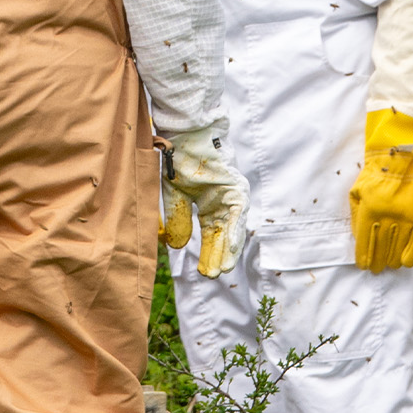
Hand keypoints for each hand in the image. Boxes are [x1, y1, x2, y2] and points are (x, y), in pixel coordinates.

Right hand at [164, 121, 247, 277]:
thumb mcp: (175, 195)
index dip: (207, 252)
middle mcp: (222, 202)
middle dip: (217, 255)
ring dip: (228, 248)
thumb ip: (178, 219)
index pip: (209, 234)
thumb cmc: (180, 160)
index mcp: (208, 204)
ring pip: (231, 227)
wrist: (186, 137)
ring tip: (224, 268)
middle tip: (213, 275)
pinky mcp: (237, 188)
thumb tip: (177, 246)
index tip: (203, 271)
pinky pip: (238, 213)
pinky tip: (230, 247)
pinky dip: (234, 230)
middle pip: (221, 234)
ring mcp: (231, 195)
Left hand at [352, 109, 412, 270]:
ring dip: (391, 261)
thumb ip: (355, 216)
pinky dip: (410, 256)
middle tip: (375, 269)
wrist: (399, 161)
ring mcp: (405, 218)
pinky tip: (404, 262)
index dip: (363, 258)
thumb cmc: (374, 177)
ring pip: (397, 249)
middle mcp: (387, 217)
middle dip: (376, 263)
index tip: (363, 265)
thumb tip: (357, 239)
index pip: (364, 243)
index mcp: (369, 211)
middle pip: (381, 250)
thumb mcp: (356, 193)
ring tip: (387, 264)